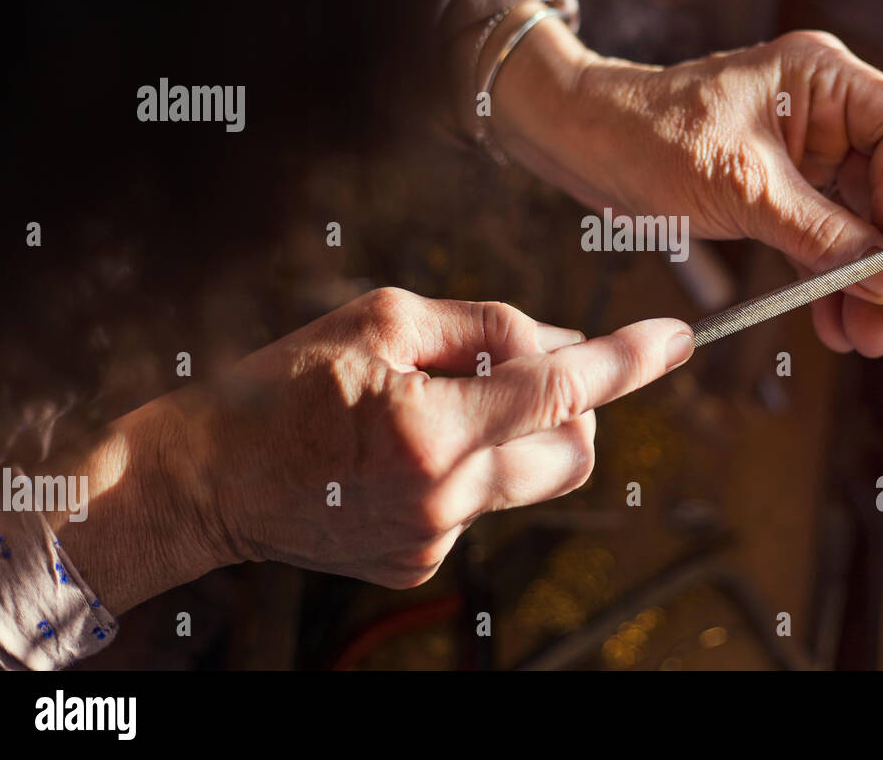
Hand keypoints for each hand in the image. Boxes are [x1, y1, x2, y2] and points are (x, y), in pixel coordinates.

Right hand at [46, 288, 692, 610]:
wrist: (208, 480)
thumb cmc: (284, 387)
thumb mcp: (379, 320)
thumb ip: (482, 325)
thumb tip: (556, 341)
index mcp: (433, 428)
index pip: (561, 389)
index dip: (627, 361)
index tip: (674, 338)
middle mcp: (445, 495)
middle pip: (574, 451)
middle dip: (575, 406)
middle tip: (521, 368)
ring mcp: (435, 537)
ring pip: (530, 477)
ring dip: (515, 433)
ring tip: (442, 406)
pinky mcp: (421, 561)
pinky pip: (482, 504)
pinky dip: (469, 465)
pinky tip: (403, 452)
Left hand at [489, 16, 882, 355]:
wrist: (584, 147)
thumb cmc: (650, 136)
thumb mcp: (743, 186)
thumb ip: (821, 231)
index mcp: (823, 79)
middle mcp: (823, 112)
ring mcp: (803, 154)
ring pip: (856, 224)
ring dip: (865, 282)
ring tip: (877, 339)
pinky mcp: (778, 191)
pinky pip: (820, 240)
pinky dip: (827, 282)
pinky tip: (839, 327)